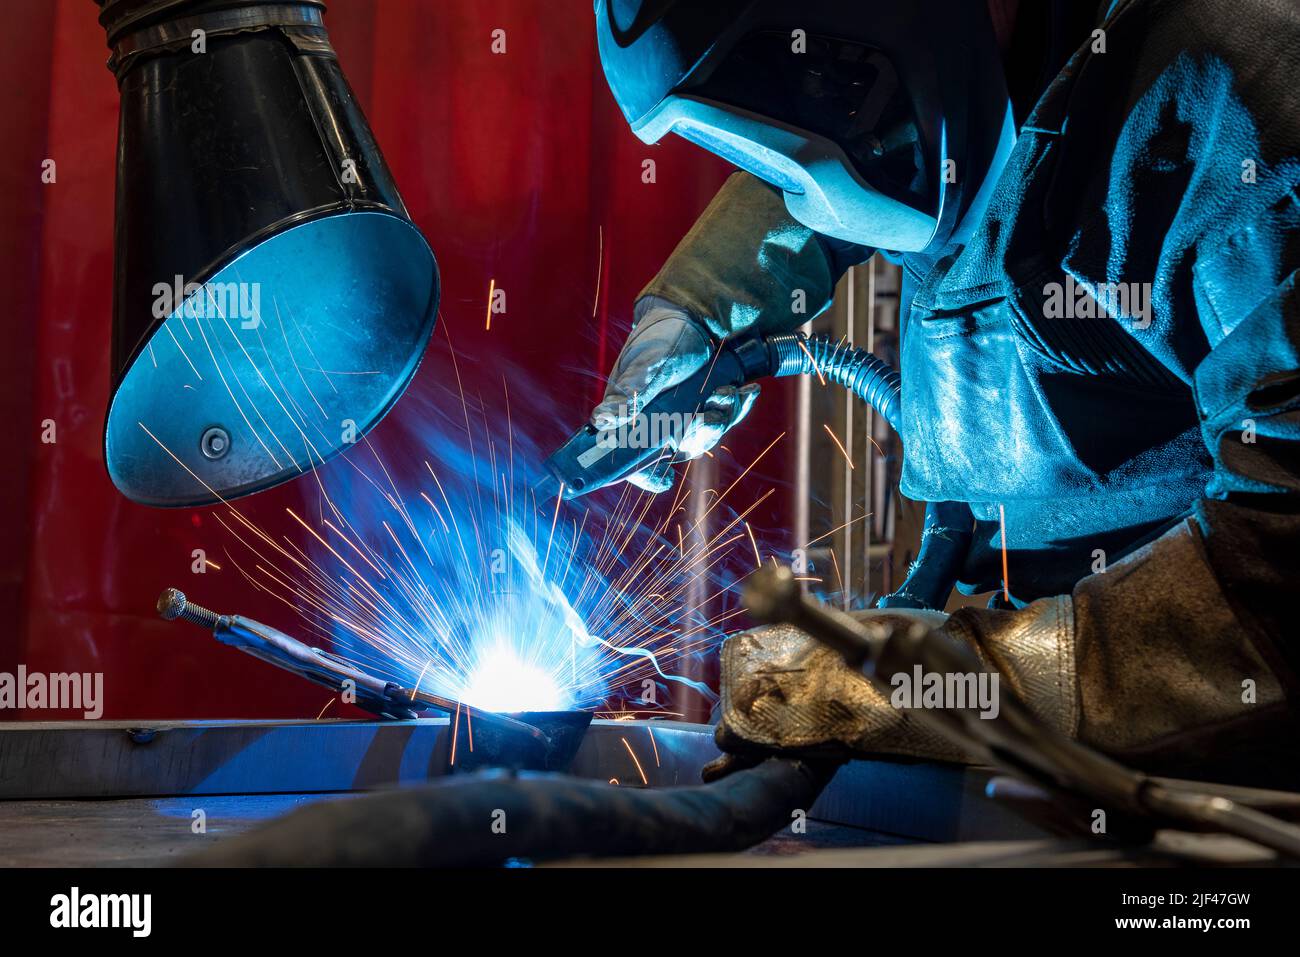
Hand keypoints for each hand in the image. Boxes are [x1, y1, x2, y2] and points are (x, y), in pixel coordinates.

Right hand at [591, 298, 759, 492]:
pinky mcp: (710, 404)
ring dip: (723, 417)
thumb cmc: (661, 337)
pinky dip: (737, 405)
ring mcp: (687, 414)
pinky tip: (746, 389)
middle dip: (700, 435)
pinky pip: (726, 417)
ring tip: (729, 391)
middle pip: (679, 449)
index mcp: (632, 415)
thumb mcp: (646, 363)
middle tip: (710, 415)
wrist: (695, 315)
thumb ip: (628, 393)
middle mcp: (659, 420)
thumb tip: (600, 422)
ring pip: (707, 435)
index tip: (662, 481)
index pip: (629, 457)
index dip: (642, 474)